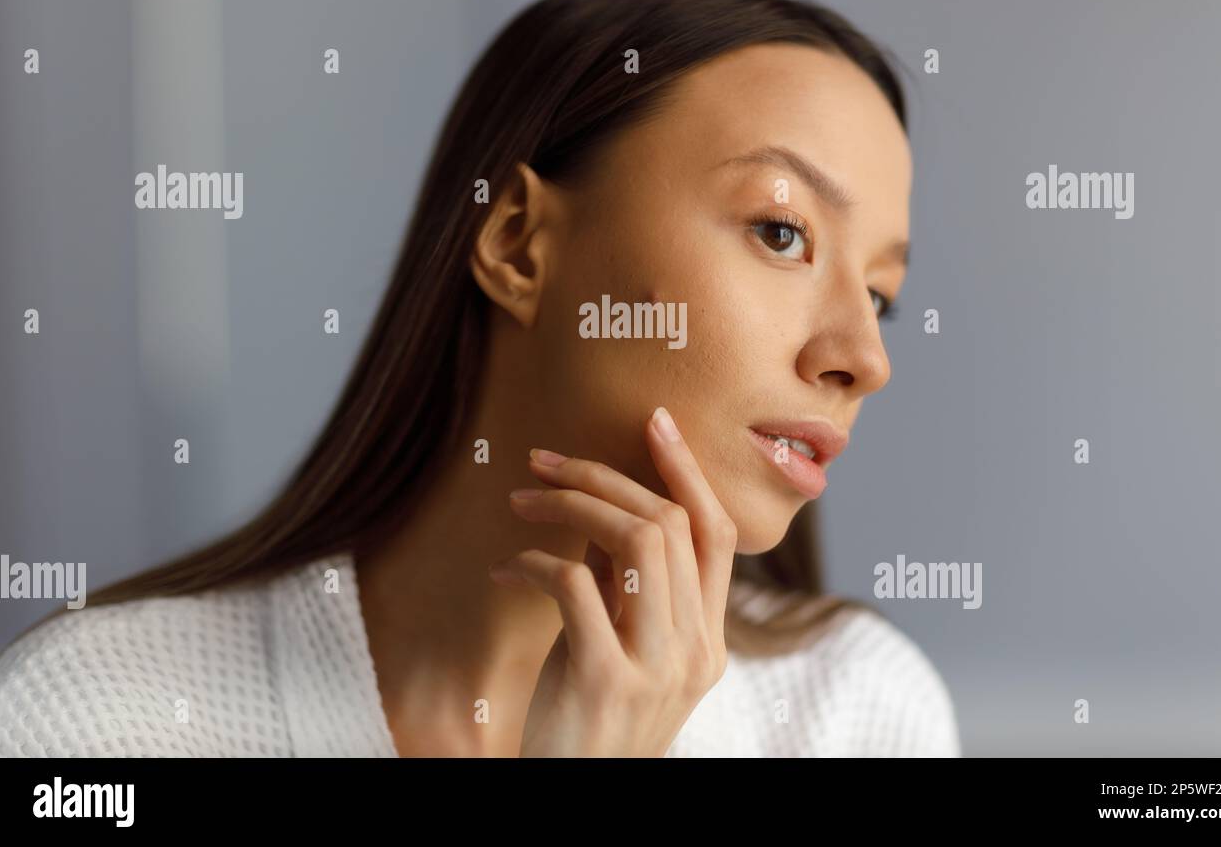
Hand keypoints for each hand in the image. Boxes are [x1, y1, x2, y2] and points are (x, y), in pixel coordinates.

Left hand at [489, 406, 737, 756]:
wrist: (574, 798)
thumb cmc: (586, 720)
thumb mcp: (619, 647)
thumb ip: (622, 582)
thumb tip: (601, 505)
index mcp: (708, 641)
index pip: (716, 534)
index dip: (687, 471)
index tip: (654, 422)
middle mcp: (695, 650)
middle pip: (668, 524)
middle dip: (602, 477)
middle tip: (544, 460)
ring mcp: (657, 666)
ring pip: (634, 540)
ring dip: (569, 505)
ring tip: (521, 501)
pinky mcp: (606, 679)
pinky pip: (574, 584)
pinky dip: (533, 562)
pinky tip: (504, 570)